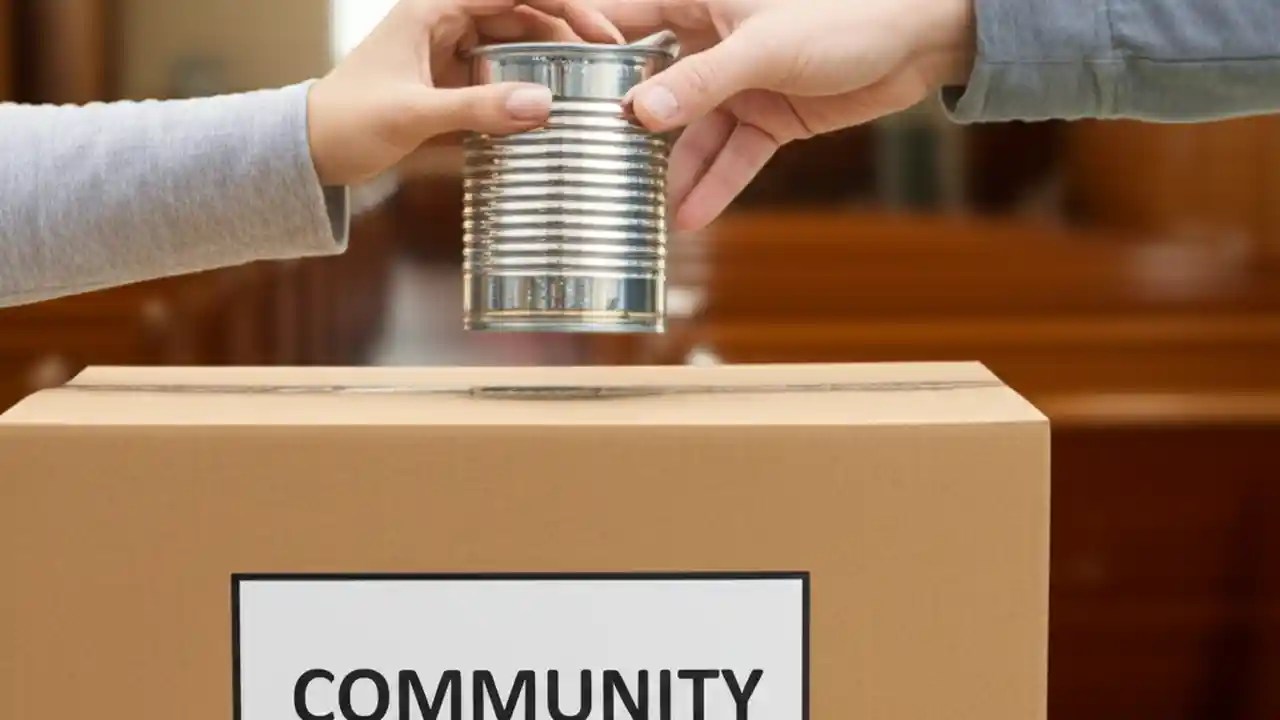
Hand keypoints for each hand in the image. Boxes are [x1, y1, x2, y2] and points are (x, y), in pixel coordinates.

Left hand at [307, 0, 622, 185]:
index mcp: (433, 9)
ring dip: (551, 63)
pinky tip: (554, 111)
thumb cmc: (345, 121)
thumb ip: (478, 108)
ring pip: (517, 47)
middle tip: (608, 65)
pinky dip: (529, 91)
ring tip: (590, 87)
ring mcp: (451, 53)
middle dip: (567, 34)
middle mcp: (446, 22)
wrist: (309, 153)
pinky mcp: (453, 84)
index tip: (601, 30)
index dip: (563, 3)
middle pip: (523, 14)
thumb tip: (544, 105)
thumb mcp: (413, 113)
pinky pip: (503, 78)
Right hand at [597, 0, 974, 229]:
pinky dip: (716, 184)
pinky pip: (733, 154)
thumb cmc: (845, 15)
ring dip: (673, 171)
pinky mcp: (769, 116)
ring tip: (640, 212)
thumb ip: (700, 82)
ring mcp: (739, 82)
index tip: (549, 88)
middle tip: (587, 166)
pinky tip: (691, 216)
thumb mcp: (763, 48)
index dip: (586, 50)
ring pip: (693, 132)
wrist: (920, 40)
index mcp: (698, 1)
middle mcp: (710, 40)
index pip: (623, 20)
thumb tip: (638, 113)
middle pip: (652, 86)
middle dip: (624, 127)